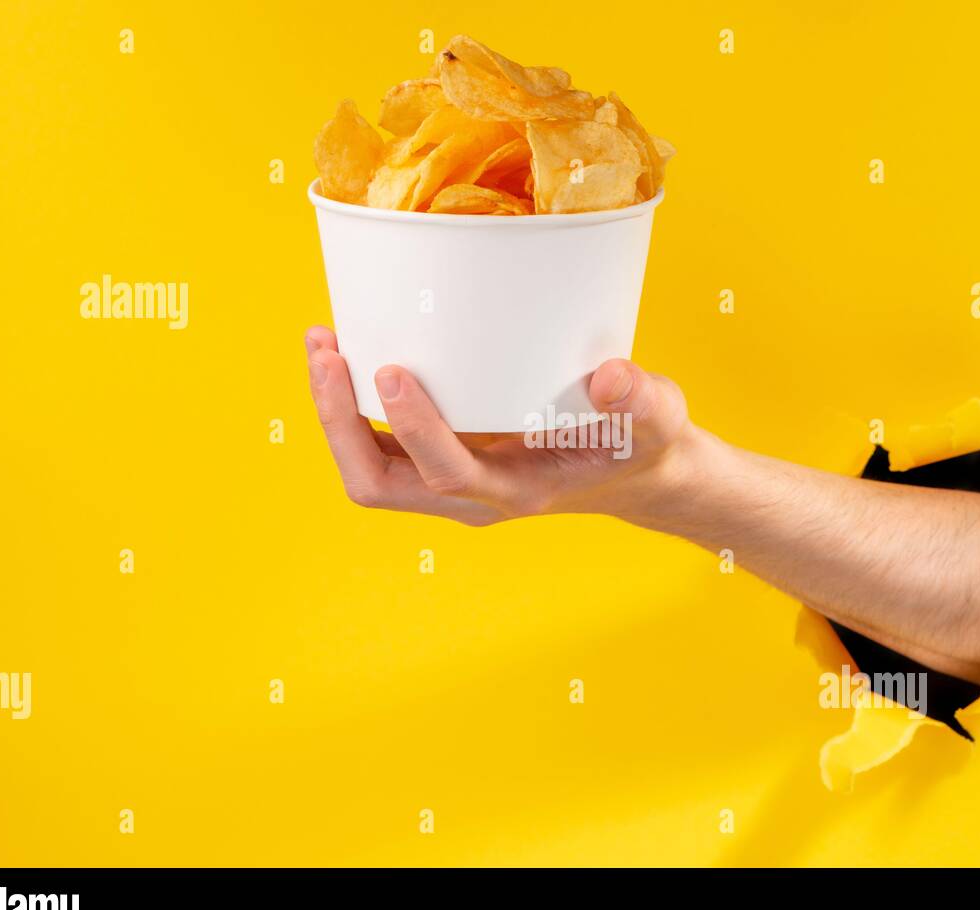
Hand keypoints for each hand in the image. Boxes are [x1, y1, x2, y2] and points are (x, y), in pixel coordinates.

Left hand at [304, 326, 696, 525]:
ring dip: (333, 413)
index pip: (445, 474)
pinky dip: (351, 404)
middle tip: (327, 355)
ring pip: (368, 467)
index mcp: (514, 491)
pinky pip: (379, 444)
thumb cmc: (639, 445)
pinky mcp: (442, 457)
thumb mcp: (657, 420)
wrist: (632, 472)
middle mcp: (470, 495)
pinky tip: (345, 352)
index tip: (390, 369)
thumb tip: (612, 376)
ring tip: (322, 343)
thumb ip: (642, 402)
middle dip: (339, 424)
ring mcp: (450, 480)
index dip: (411, 428)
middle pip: (378, 483)